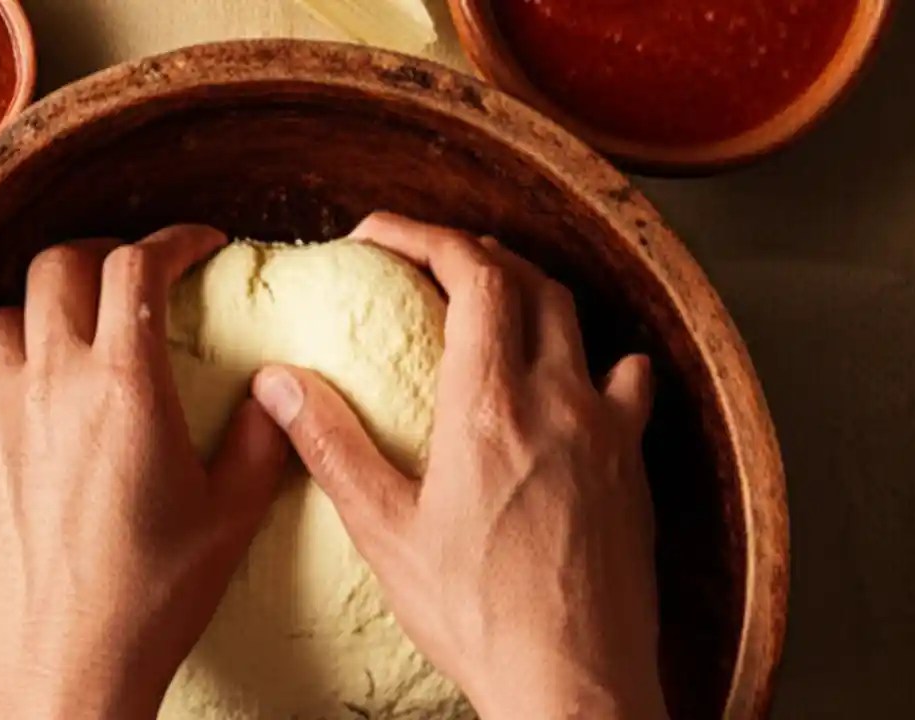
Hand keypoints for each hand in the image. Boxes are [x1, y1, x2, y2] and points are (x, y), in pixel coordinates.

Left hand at [0, 227, 287, 719]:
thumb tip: (274, 396)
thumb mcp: (231, 517)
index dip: (173, 239)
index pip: (137, 266)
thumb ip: (258, 441)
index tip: (199, 245)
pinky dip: (11, 374)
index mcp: (123, 386)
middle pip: (56, 265)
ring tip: (74, 334)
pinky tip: (39, 413)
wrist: (54, 670)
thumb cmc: (150, 599)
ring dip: (42, 309)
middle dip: (102, 255)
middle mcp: (50, 384)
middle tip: (135, 279)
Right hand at [251, 213, 666, 719]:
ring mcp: (605, 429)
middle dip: (473, 251)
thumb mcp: (385, 533)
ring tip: (494, 299)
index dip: (424, 235)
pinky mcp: (633, 465)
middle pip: (527, 279)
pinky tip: (584, 378)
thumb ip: (332, 445)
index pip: (472, 274)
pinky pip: (630, 383)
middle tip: (429, 259)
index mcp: (488, 406)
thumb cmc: (478, 615)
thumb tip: (281, 381)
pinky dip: (600, 359)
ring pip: (577, 320)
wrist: (574, 681)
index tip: (380, 233)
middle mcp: (557, 399)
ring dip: (531, 291)